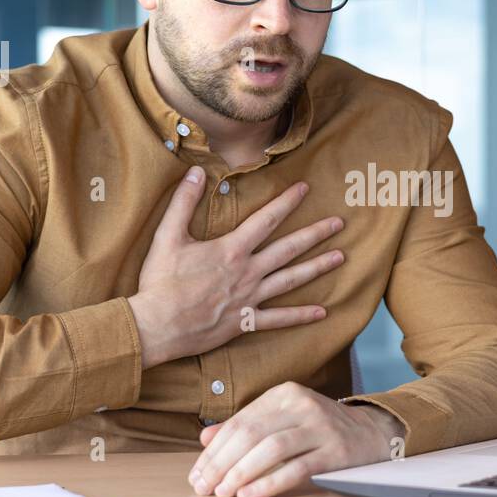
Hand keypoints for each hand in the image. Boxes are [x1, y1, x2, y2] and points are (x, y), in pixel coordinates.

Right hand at [128, 168, 344, 368]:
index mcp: (231, 250)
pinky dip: (300, 316)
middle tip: (339, 223)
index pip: (267, 219)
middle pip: (289, 249)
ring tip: (340, 257)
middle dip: (316, 234)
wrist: (157, 326)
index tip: (306, 189)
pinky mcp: (244, 321)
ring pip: (291, 280)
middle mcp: (247, 272)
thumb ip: (183, 202)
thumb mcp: (167, 236)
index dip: (287, 202)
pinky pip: (278, 319)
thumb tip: (194, 171)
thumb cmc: (160, 282)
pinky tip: (321, 312)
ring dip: (317, 268)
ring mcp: (249, 298)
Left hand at [188, 383, 405, 496]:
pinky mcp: (336, 451)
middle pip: (251, 434)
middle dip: (222, 463)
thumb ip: (245, 425)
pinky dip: (270, 482)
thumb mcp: (281, 419)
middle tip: (205, 487)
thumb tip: (205, 439)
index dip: (214, 450)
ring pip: (272, 448)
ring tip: (223, 492)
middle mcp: (302, 405)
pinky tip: (251, 494)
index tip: (197, 474)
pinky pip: (297, 468)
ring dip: (242, 472)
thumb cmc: (317, 429)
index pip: (239, 422)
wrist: (371, 433)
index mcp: (284, 394)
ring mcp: (321, 427)